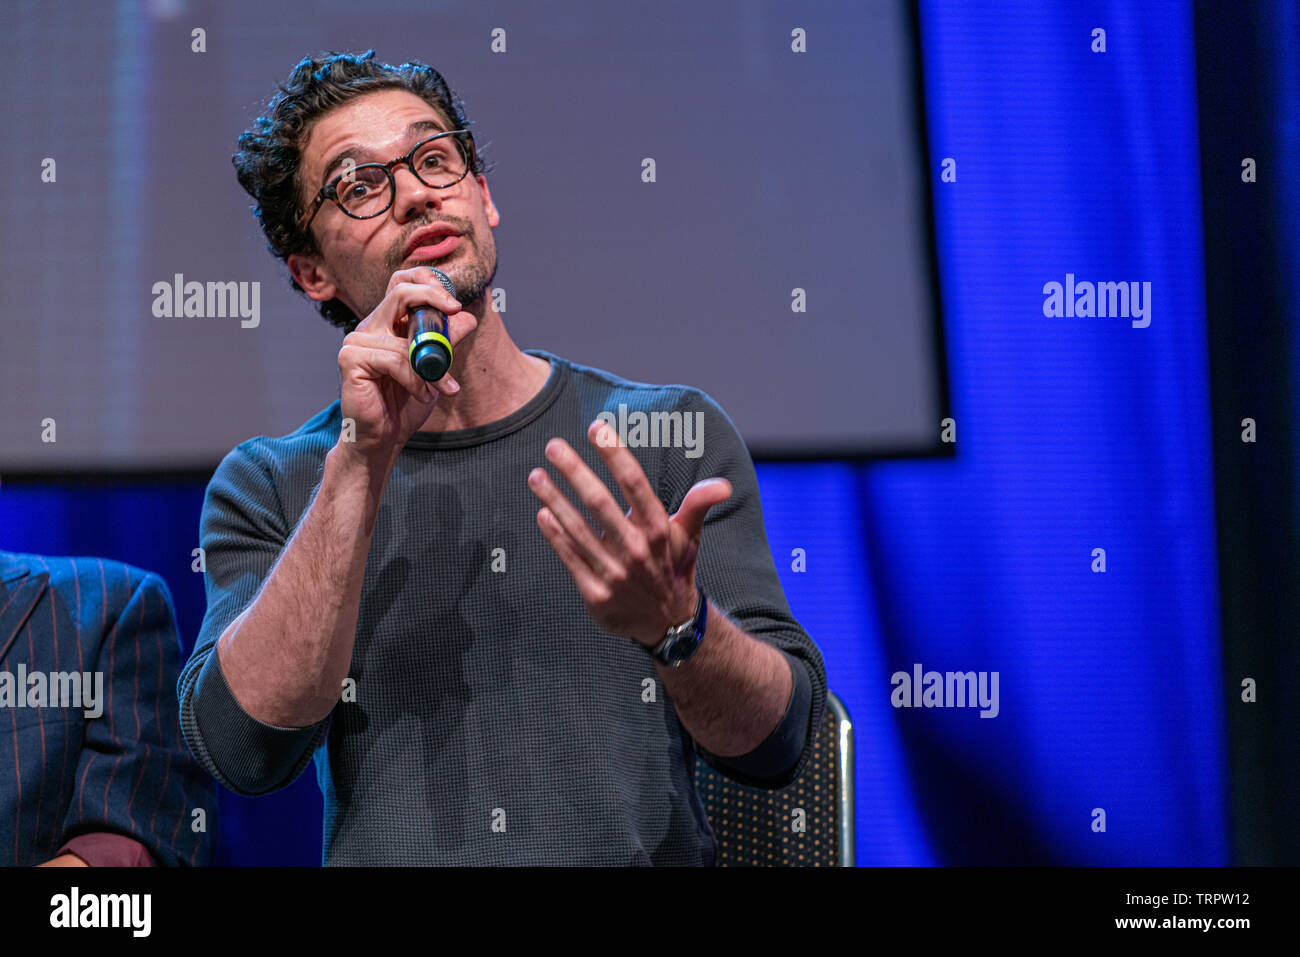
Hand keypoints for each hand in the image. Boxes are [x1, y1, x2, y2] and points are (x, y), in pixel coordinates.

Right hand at [337, 266, 476, 464]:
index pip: (401, 284)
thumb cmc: (405, 404)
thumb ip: (445, 343)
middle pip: (400, 293)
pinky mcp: (350, 358)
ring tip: (443, 388)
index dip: (427, 282)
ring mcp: (355, 341)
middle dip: (432, 298)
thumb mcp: (434, 370)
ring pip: (405, 340)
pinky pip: (394, 360)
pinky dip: (415, 379)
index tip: (454, 301)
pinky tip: (422, 394)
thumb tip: (467, 318)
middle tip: (455, 310)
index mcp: (387, 324)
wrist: (383, 438)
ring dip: (432, 367)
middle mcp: (370, 327)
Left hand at [528, 419, 731, 646]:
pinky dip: (555, 536)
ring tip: (536, 476)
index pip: (635, 483)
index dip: (615, 454)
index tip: (596, 427)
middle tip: (553, 446)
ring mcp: (615, 574)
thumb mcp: (689, 535)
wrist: (667, 623)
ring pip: (578, 530)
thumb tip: (723, 485)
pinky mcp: (596, 595)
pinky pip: (571, 559)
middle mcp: (637, 550)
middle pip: (600, 502)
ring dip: (554, 500)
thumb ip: (699, 503)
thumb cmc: (673, 566)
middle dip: (574, 471)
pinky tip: (542, 514)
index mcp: (658, 529)